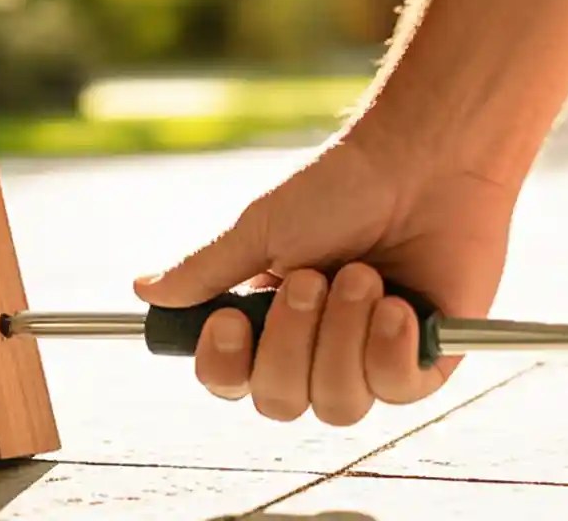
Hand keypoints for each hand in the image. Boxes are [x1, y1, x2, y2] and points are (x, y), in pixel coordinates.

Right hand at [135, 127, 518, 424]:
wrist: (422, 163)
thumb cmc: (340, 187)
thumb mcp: (260, 229)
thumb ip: (204, 271)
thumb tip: (144, 290)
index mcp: (267, 321)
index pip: (229, 380)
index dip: (224, 364)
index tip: (230, 319)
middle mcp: (314, 349)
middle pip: (278, 402)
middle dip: (292, 339)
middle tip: (313, 277)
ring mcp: (368, 359)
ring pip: (336, 404)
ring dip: (343, 334)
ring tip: (364, 276)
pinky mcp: (424, 362)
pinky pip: (395, 391)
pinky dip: (389, 345)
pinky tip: (399, 304)